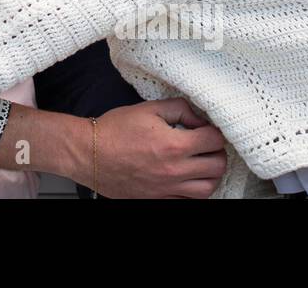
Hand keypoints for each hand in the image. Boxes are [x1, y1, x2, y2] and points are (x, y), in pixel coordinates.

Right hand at [85, 99, 228, 198]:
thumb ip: (179, 109)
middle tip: (207, 144)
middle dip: (217, 152)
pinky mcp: (159, 199)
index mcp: (174, 145)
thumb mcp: (148, 108)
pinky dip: (194, 189)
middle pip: (217, 166)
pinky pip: (189, 200)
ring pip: (208, 188)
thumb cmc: (114, 130)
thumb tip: (198, 118)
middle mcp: (175, 171)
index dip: (214, 130)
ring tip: (201, 162)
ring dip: (211, 174)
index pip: (215, 140)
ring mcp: (168, 189)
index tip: (206, 128)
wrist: (90, 154)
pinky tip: (187, 177)